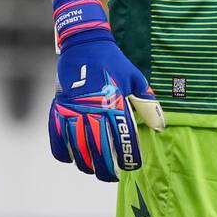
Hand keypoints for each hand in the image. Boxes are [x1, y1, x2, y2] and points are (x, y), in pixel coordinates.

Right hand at [47, 0, 164, 181]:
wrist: (84, 43)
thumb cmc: (113, 62)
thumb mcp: (135, 79)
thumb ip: (147, 104)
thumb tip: (160, 126)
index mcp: (115, 103)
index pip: (124, 140)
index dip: (129, 158)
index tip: (131, 166)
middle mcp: (94, 110)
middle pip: (99, 151)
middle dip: (107, 169)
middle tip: (111, 174)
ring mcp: (74, 110)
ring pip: (78, 149)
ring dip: (86, 164)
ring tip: (93, 168)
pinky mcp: (59, 108)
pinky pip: (57, 137)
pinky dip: (62, 152)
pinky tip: (71, 157)